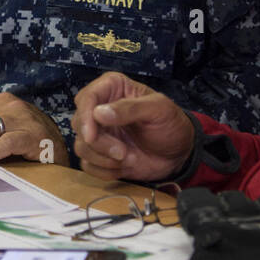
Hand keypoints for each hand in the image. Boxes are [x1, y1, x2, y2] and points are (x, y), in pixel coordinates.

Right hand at [71, 71, 194, 182]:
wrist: (179, 154)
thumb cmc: (171, 124)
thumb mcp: (159, 110)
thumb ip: (130, 108)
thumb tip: (98, 113)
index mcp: (112, 88)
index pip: (86, 98)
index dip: (85, 117)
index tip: (92, 136)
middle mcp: (99, 108)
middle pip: (79, 124)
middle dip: (99, 143)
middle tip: (123, 152)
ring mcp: (98, 133)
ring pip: (81, 146)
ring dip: (103, 159)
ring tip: (129, 158)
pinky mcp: (99, 155)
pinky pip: (87, 165)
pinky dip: (104, 170)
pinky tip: (124, 167)